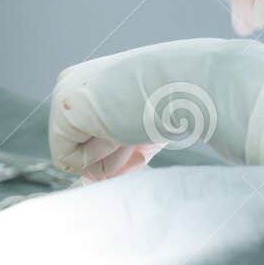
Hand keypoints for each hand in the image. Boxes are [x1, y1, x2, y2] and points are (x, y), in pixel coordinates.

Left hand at [49, 38, 263, 178]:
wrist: (198, 84)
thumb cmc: (181, 103)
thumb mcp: (140, 129)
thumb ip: (114, 149)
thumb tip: (87, 181)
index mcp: (91, 83)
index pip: (88, 141)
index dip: (118, 153)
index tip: (142, 135)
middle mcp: (73, 83)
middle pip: (80, 152)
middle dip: (114, 158)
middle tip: (140, 134)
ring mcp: (66, 93)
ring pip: (77, 160)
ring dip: (112, 158)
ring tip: (136, 128)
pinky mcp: (65, 109)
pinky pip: (71, 162)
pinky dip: (103, 159)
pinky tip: (123, 130)